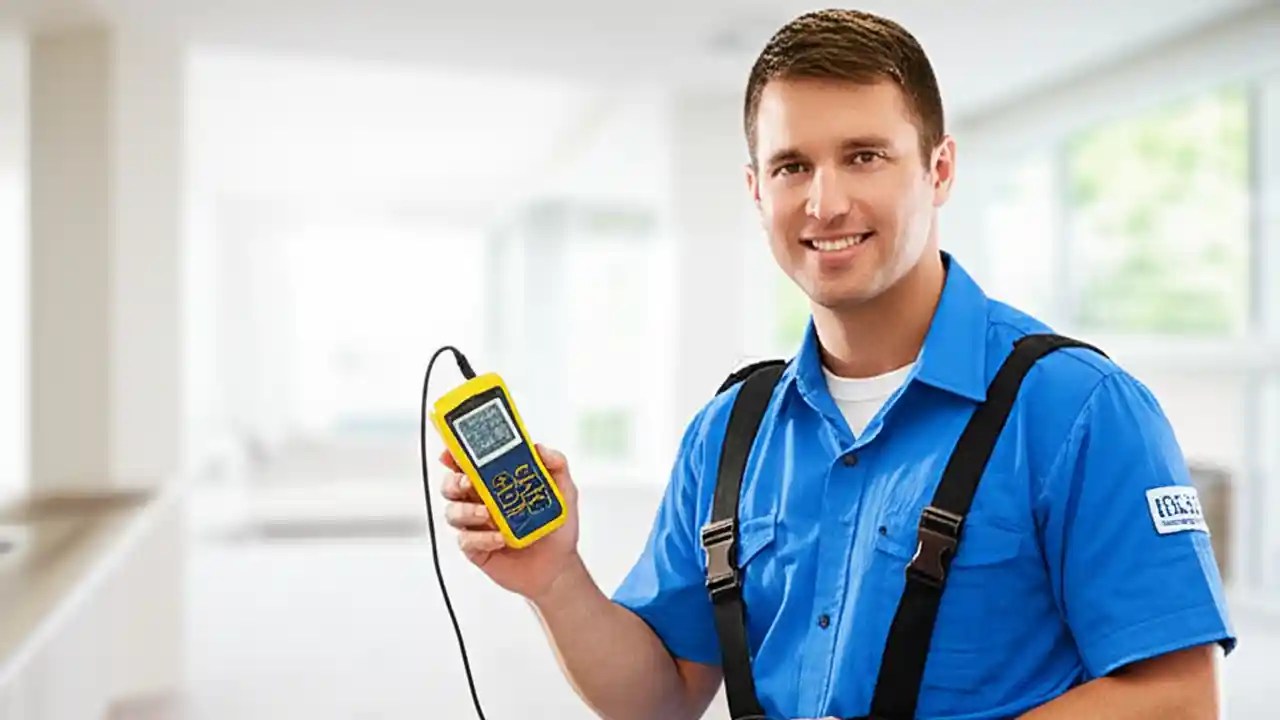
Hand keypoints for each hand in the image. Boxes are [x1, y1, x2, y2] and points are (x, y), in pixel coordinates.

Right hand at [438, 443, 581, 601]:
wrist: (558, 565)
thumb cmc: (555, 527)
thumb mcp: (564, 490)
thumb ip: (556, 464)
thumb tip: (538, 447)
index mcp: (496, 482)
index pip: (469, 463)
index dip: (456, 454)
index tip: (454, 450)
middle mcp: (481, 501)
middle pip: (451, 485)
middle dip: (455, 481)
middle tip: (469, 482)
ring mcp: (476, 525)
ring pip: (453, 512)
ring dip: (467, 510)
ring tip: (487, 514)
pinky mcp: (476, 548)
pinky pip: (466, 540)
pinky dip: (481, 538)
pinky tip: (500, 538)